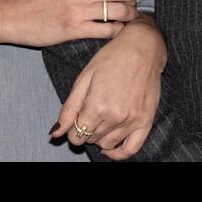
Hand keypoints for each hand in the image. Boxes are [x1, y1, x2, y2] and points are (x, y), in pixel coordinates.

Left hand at [52, 12, 166, 158]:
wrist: (143, 47)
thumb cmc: (112, 57)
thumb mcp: (84, 78)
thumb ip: (69, 108)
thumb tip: (55, 133)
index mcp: (97, 105)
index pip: (76, 135)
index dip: (71, 130)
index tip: (74, 121)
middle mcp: (115, 116)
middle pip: (90, 139)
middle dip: (84, 131)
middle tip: (88, 114)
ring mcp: (132, 120)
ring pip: (107, 144)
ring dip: (99, 138)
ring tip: (100, 121)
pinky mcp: (146, 121)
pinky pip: (131, 149)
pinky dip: (118, 154)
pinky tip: (109, 149)